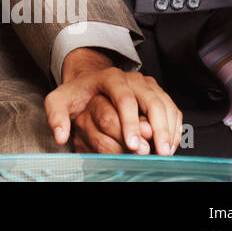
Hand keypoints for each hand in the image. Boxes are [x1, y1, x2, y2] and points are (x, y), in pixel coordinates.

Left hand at [45, 48, 182, 155]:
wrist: (90, 81)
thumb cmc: (77, 93)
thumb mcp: (59, 100)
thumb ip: (56, 115)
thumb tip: (60, 136)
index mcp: (110, 77)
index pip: (124, 99)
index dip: (130, 123)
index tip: (132, 145)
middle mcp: (133, 79)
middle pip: (152, 101)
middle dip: (158, 128)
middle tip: (158, 152)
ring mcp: (148, 86)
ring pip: (165, 105)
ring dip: (169, 130)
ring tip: (165, 153)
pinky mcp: (158, 94)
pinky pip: (172, 110)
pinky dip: (174, 128)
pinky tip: (170, 146)